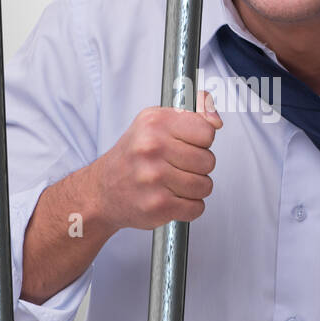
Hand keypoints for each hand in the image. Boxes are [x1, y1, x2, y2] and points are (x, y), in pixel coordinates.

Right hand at [93, 90, 222, 229]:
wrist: (103, 190)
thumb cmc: (132, 156)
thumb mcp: (155, 122)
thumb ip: (192, 112)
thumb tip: (216, 120)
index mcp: (154, 123)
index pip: (207, 131)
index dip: (201, 141)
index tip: (188, 144)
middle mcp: (152, 148)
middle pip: (208, 160)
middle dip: (198, 166)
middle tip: (177, 166)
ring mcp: (154, 178)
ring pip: (205, 186)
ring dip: (194, 188)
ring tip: (174, 182)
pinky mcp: (158, 205)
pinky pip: (197, 207)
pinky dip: (188, 206)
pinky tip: (172, 197)